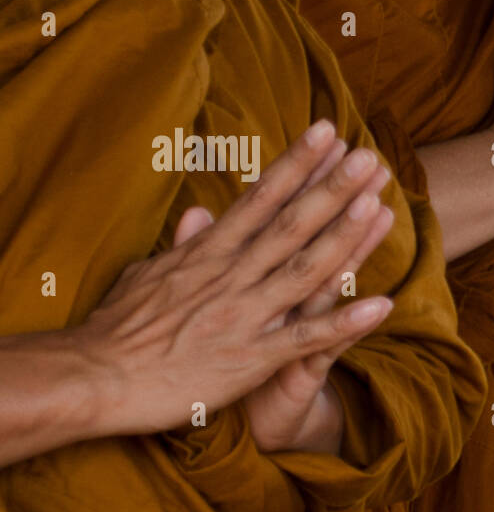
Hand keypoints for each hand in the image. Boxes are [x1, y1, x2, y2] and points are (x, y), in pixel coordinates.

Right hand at [75, 121, 395, 442]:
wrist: (94, 379)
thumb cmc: (118, 329)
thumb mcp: (147, 274)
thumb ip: (182, 244)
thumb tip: (198, 211)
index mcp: (209, 253)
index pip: (261, 198)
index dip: (297, 164)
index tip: (327, 132)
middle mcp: (231, 275)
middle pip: (291, 224)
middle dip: (332, 189)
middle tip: (369, 157)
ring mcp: (243, 314)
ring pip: (304, 270)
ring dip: (343, 237)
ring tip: (377, 205)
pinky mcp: (250, 357)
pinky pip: (306, 338)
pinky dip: (345, 322)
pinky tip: (382, 306)